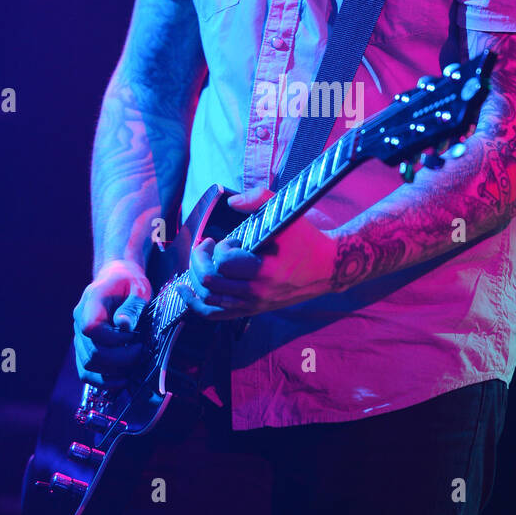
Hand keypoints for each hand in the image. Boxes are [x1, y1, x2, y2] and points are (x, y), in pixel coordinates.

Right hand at [73, 259, 151, 385]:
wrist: (117, 279)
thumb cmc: (130, 283)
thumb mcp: (139, 287)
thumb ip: (133, 305)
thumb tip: (124, 326)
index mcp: (92, 300)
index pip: (90, 327)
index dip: (113, 338)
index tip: (133, 336)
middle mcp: (79, 319)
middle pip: (91, 352)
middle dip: (120, 358)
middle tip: (141, 351)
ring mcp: (79, 335)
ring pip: (87, 365)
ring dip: (114, 371)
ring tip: (134, 363)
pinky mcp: (83, 348)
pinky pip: (86, 372)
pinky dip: (103, 380)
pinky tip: (122, 379)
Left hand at [174, 186, 337, 321]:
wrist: (329, 268)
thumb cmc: (308, 239)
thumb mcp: (288, 214)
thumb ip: (259, 200)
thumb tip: (231, 202)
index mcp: (267, 271)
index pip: (224, 263)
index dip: (221, 247)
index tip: (232, 238)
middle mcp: (258, 293)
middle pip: (210, 282)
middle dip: (200, 259)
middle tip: (206, 245)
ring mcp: (254, 304)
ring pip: (208, 299)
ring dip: (195, 277)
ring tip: (198, 261)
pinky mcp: (253, 310)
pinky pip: (216, 314)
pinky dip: (196, 304)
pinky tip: (185, 290)